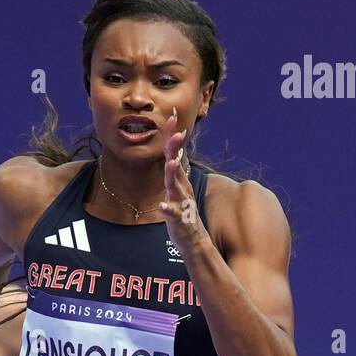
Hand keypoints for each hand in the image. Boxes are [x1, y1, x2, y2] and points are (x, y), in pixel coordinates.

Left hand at [157, 109, 209, 255]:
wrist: (193, 240)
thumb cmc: (182, 213)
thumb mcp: (177, 189)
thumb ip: (174, 171)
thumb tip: (173, 151)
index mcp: (179, 180)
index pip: (174, 153)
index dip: (171, 135)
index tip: (171, 115)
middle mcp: (181, 187)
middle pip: (176, 164)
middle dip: (175, 148)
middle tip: (177, 132)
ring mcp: (180, 203)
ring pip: (176, 186)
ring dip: (172, 174)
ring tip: (171, 163)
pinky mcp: (178, 219)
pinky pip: (173, 213)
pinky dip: (168, 209)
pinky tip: (163, 206)